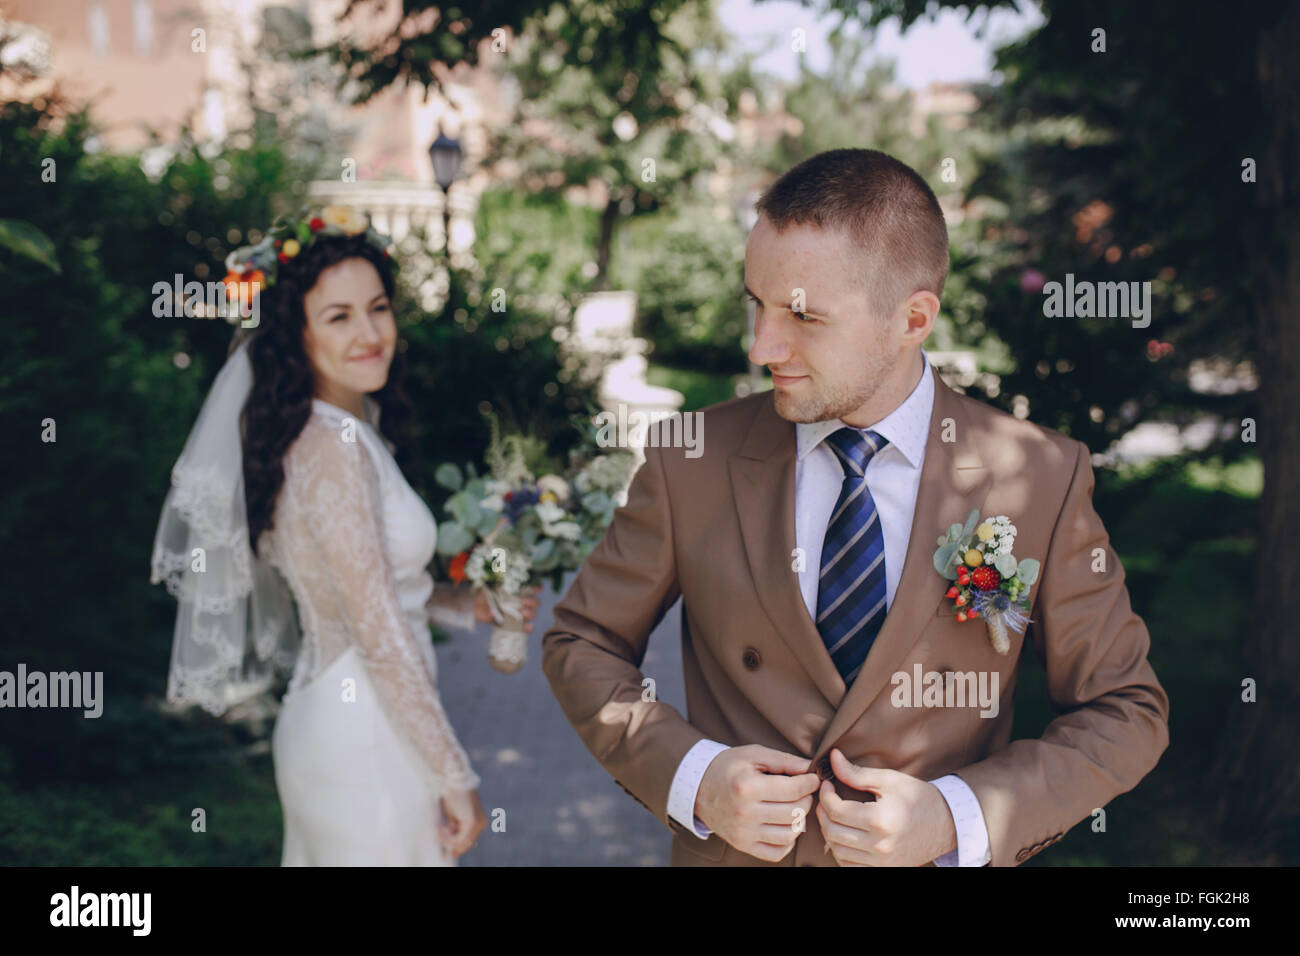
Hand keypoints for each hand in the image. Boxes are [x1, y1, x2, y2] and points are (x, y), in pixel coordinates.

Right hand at [437, 786, 486, 856]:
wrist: (455, 780)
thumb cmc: (453, 795)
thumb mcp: (454, 815)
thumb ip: (455, 828)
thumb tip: (452, 843)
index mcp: (479, 822)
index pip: (469, 841)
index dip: (457, 848)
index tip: (446, 854)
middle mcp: (481, 824)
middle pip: (467, 844)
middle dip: (452, 848)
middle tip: (440, 849)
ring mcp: (478, 824)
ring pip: (462, 843)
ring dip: (447, 840)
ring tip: (438, 830)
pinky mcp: (472, 822)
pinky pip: (459, 839)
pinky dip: (447, 837)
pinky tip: (440, 829)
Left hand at [472, 585, 541, 629]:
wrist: (475, 608)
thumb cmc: (483, 594)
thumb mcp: (485, 588)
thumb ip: (488, 590)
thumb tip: (492, 607)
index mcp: (517, 590)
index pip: (532, 587)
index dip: (537, 587)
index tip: (536, 588)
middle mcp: (521, 601)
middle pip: (535, 602)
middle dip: (533, 602)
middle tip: (526, 602)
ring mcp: (518, 613)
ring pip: (532, 614)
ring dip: (531, 613)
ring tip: (524, 613)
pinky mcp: (514, 625)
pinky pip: (525, 627)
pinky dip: (528, 628)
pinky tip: (528, 627)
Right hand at [694, 744, 819, 861]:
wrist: (698, 788)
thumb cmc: (728, 768)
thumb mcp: (754, 755)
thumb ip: (784, 760)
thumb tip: (811, 768)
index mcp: (747, 786)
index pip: (793, 790)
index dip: (810, 783)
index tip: (813, 778)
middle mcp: (744, 812)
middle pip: (793, 812)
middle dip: (806, 800)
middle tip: (805, 791)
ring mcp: (743, 832)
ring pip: (789, 834)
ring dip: (799, 821)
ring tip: (795, 807)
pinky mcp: (742, 844)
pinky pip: (776, 852)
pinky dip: (787, 842)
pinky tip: (784, 825)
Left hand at [814, 748, 956, 866]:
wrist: (945, 823)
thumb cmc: (917, 797)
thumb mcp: (888, 780)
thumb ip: (856, 773)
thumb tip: (831, 758)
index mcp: (880, 820)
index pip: (836, 810)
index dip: (825, 794)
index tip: (826, 784)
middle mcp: (880, 845)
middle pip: (833, 832)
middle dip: (823, 813)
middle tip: (825, 799)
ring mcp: (882, 862)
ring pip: (838, 851)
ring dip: (829, 833)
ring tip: (833, 816)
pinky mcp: (884, 870)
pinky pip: (850, 866)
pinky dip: (841, 851)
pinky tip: (844, 835)